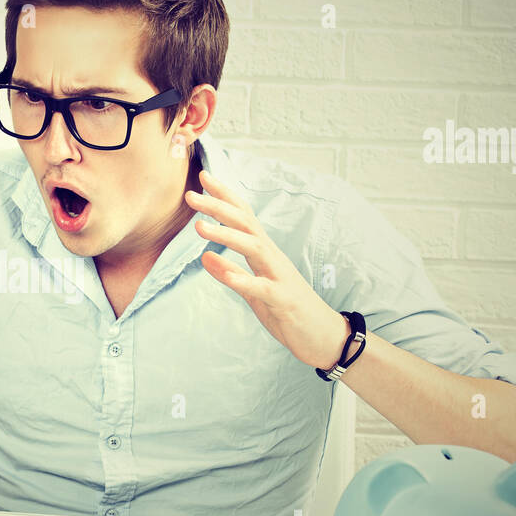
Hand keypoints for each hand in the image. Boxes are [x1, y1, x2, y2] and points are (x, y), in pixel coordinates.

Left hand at [188, 169, 347, 369]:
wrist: (324, 337)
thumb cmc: (288, 310)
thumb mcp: (253, 291)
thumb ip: (230, 273)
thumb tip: (204, 256)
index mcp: (264, 253)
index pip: (243, 217)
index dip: (224, 197)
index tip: (202, 178)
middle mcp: (273, 258)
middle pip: (245, 224)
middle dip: (218, 207)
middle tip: (191, 195)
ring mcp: (280, 277)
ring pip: (254, 248)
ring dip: (226, 235)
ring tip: (199, 227)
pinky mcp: (284, 300)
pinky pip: (262, 288)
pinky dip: (243, 280)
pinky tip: (223, 273)